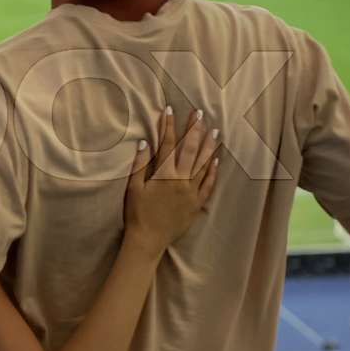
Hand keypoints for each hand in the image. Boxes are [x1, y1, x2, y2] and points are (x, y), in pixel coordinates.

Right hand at [123, 107, 219, 256]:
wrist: (148, 240)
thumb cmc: (137, 214)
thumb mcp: (133, 188)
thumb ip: (140, 165)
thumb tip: (145, 142)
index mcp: (163, 174)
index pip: (167, 144)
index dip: (168, 125)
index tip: (170, 109)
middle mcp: (180, 180)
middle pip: (189, 150)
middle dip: (194, 130)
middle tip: (199, 114)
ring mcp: (191, 192)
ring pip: (202, 164)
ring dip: (208, 146)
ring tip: (214, 130)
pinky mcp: (197, 203)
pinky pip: (208, 184)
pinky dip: (212, 171)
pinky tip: (216, 160)